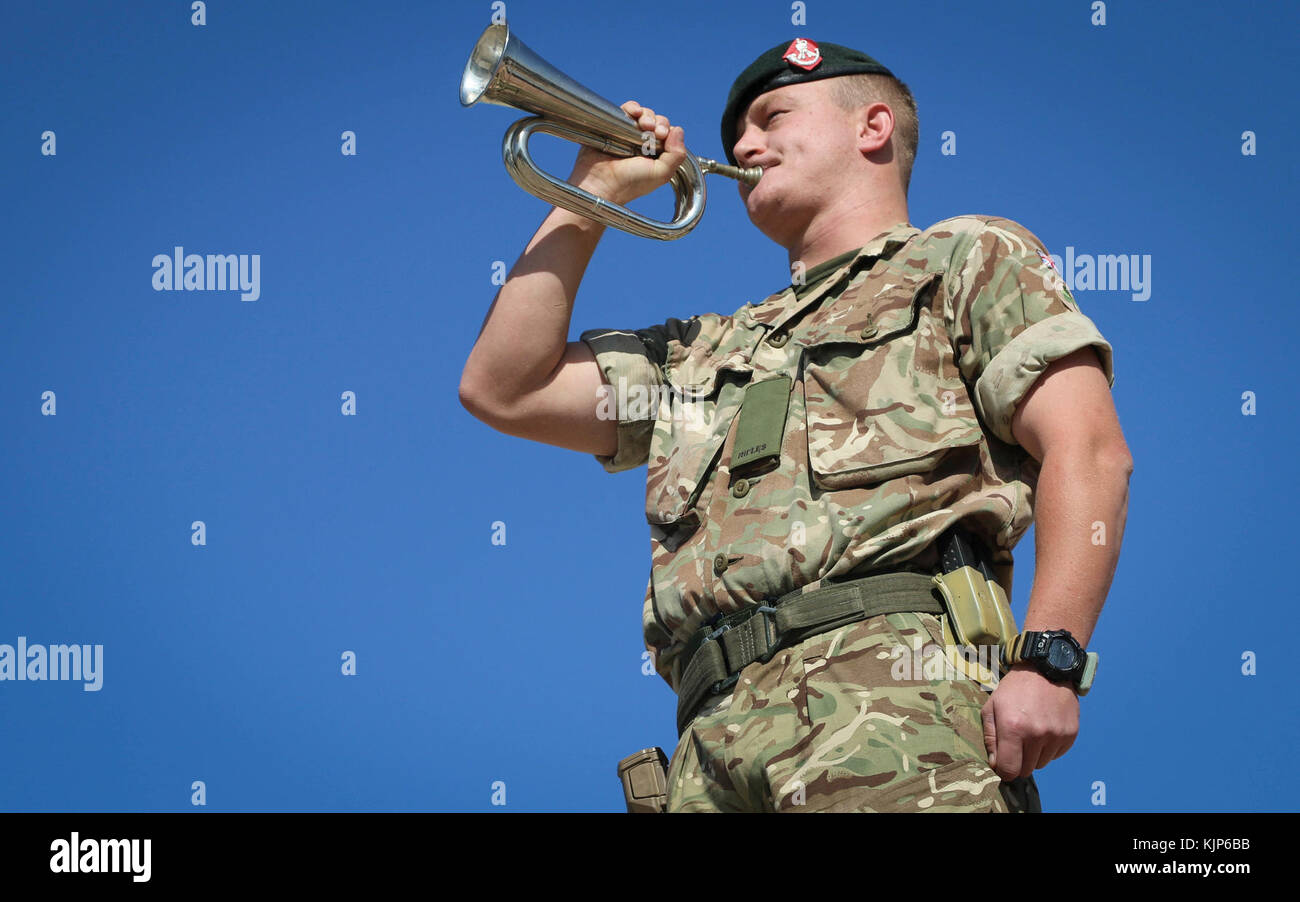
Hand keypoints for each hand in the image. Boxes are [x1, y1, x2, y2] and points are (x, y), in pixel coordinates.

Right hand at [568, 100, 688, 206]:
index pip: (669, 134)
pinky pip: (627, 109)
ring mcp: (629, 134)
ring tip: (644, 125)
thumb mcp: (661, 173)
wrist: (602, 183)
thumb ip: (676, 155)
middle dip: (660, 123)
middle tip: (655, 132)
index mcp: (657, 154)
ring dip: (648, 115)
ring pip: (645, 114)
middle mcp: (644, 143)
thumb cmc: (630, 183)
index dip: (668, 131)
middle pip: (659, 122)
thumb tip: (678, 129)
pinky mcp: (615, 126)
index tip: (663, 136)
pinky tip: (635, 112)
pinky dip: (633, 107)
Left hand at [981, 664, 1078, 779]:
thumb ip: (990, 738)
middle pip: (1026, 770)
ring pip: (1041, 763)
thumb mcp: (992, 707)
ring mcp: (1056, 735)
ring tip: (1031, 733)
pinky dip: (1048, 748)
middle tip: (1016, 744)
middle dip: (1018, 762)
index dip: (1003, 771)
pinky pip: (1056, 755)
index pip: (1009, 770)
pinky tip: (1044, 729)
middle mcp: (1036, 734)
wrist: (1046, 669)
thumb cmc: (1014, 689)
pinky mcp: (1070, 734)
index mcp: (1013, 728)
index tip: (1002, 764)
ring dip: (1034, 755)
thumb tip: (995, 765)